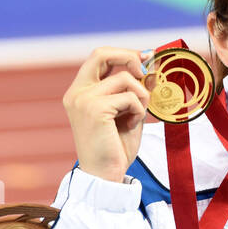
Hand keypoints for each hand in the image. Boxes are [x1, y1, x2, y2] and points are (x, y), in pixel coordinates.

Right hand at [62, 47, 151, 183]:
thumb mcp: (128, 112)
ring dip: (141, 96)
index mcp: (80, 92)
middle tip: (147, 71)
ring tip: (136, 116)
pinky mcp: (95, 109)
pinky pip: (130, 97)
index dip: (123, 53)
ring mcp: (83, 99)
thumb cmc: (115, 147)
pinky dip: (138, 110)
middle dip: (129, 57)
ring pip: (125, 78)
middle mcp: (77, 92)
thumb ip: (135, 90)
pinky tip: (130, 125)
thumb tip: (151, 66)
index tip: (145, 57)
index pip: (98, 57)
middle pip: (102, 54)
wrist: (105, 175)